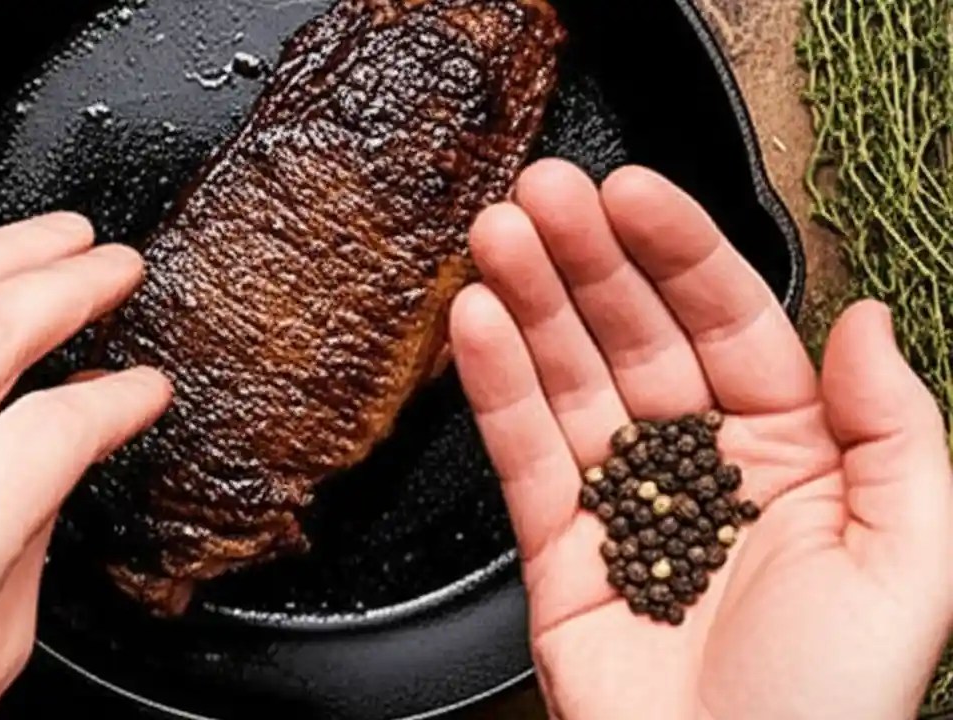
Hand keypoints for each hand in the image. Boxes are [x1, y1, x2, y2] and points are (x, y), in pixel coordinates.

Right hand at [450, 160, 952, 719]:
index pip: (730, 321)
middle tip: (540, 196)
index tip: (631, 192)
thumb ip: (898, 430)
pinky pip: (524, 455)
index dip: (680, 251)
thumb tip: (866, 317)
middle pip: (636, 336)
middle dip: (588, 261)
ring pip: (570, 380)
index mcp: (793, 451)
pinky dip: (496, 388)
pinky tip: (477, 324)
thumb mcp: (913, 557)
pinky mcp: (557, 550)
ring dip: (530, 304)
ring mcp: (623, 502)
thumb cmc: (833, 702)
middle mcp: (701, 463)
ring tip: (494, 238)